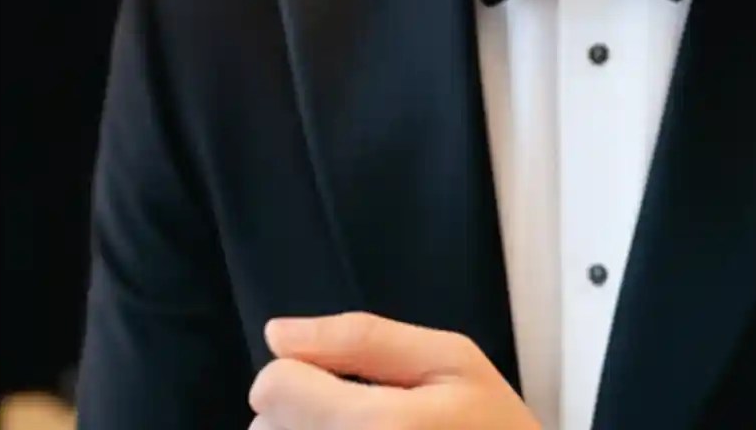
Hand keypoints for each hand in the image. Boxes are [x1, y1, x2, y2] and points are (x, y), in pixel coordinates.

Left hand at [248, 312, 539, 429]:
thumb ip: (362, 339)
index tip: (354, 381)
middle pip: (265, 424)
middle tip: (375, 419)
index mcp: (372, 427)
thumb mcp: (451, 359)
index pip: (271, 386)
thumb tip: (277, 334)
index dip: (309, 371)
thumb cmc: (490, 426)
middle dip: (309, 410)